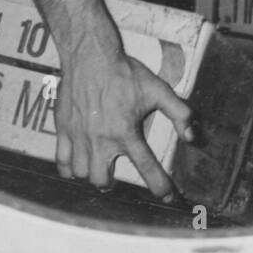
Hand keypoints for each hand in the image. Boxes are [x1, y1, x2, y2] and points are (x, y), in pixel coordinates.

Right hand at [54, 46, 193, 198]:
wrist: (90, 56)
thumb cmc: (125, 73)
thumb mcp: (158, 90)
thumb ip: (180, 114)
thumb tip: (192, 137)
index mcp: (126, 132)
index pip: (146, 167)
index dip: (160, 186)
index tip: (167, 197)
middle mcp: (101, 139)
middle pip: (103, 180)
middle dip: (113, 184)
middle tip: (117, 176)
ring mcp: (79, 136)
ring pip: (82, 173)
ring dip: (91, 175)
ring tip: (98, 167)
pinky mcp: (63, 129)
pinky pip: (61, 162)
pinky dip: (68, 168)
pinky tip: (76, 164)